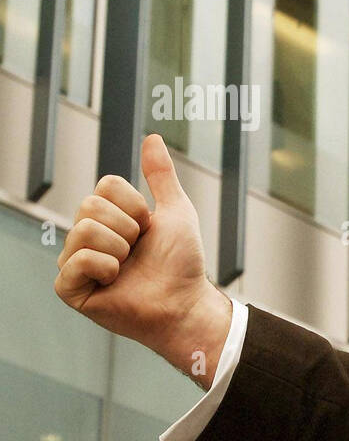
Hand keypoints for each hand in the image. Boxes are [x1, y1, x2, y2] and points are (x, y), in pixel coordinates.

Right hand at [54, 134, 231, 388]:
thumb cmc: (183, 262)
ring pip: (83, 230)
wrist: (186, 303)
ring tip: (129, 267)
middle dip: (128, 228)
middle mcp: (87, 237)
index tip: (149, 228)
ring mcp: (76, 263)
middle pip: (90, 205)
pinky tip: (115, 280)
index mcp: (108, 217)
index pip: (105, 186)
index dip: (136, 205)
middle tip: (139, 250)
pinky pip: (76, 260)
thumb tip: (152, 137)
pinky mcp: (70, 289)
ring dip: (119, 248)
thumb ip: (161, 175)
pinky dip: (105, 267)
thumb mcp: (176, 211)